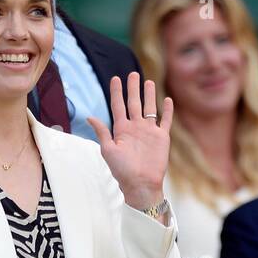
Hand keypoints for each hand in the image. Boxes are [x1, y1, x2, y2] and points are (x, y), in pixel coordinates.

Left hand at [86, 74, 172, 211]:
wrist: (141, 184)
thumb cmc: (122, 170)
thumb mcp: (108, 150)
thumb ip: (102, 132)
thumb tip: (90, 116)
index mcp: (121, 129)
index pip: (118, 106)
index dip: (116, 92)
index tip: (115, 78)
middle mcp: (135, 127)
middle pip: (134, 103)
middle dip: (133, 88)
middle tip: (133, 74)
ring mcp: (149, 131)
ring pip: (149, 108)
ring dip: (149, 95)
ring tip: (148, 82)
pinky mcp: (162, 137)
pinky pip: (165, 121)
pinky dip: (167, 111)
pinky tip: (167, 100)